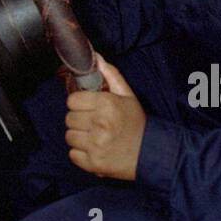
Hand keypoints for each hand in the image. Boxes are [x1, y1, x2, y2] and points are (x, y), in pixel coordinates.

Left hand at [65, 54, 146, 180]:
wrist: (151, 154)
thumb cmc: (137, 123)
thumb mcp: (127, 95)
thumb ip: (110, 75)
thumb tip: (95, 56)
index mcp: (107, 104)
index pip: (72, 101)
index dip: (79, 104)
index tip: (87, 107)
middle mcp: (100, 124)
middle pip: (69, 119)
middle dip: (79, 120)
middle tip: (93, 123)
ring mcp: (96, 145)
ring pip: (69, 136)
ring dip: (79, 137)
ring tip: (94, 136)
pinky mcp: (93, 163)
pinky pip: (72, 154)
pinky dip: (80, 153)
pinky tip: (94, 149)